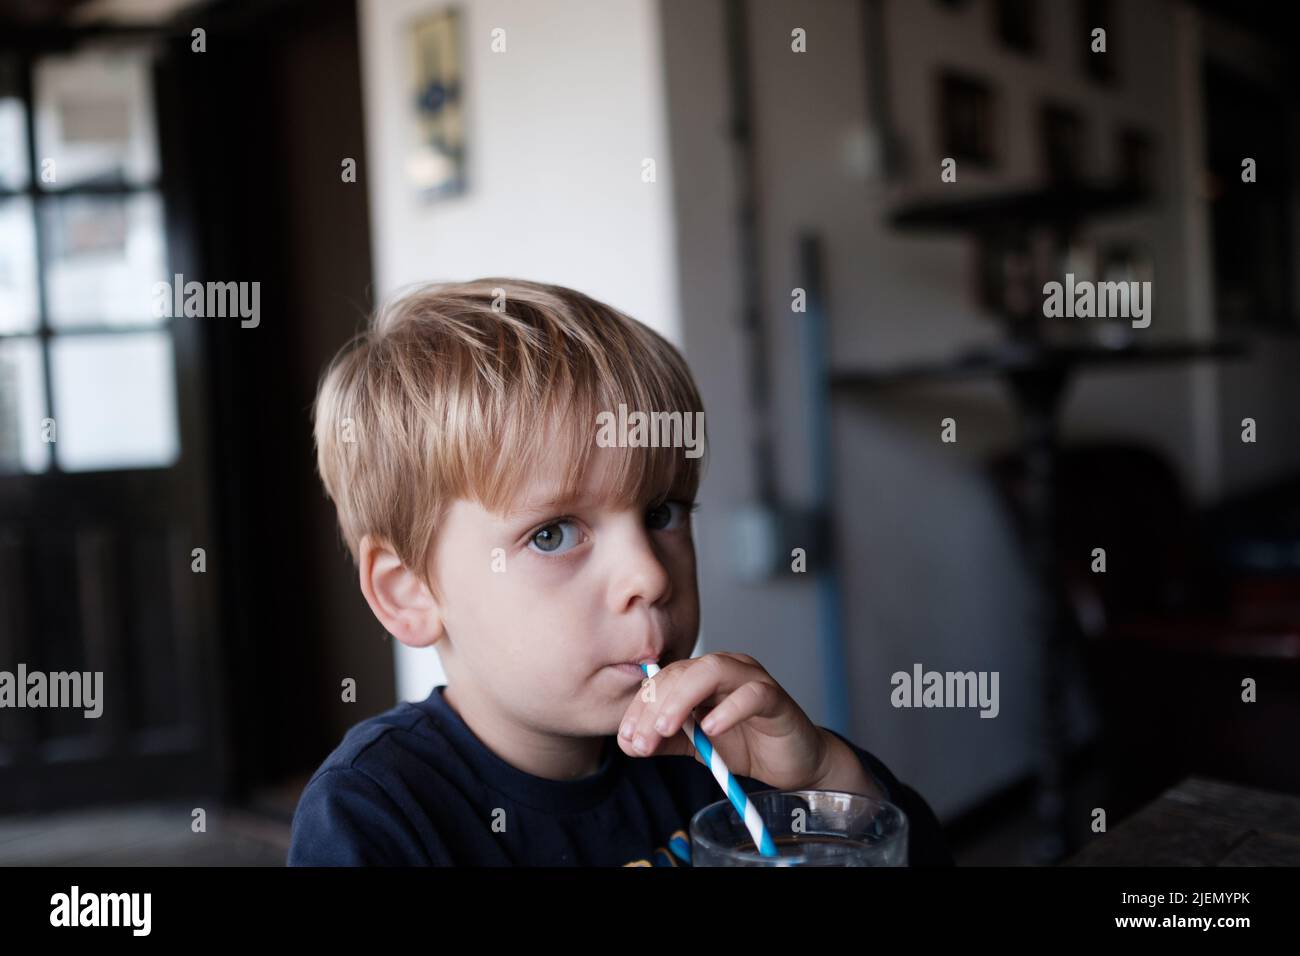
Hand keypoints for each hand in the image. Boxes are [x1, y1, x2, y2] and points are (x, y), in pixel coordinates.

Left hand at [616, 652, 833, 791]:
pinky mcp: (775, 698)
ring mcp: (751, 679)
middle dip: (655, 705)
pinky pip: (752, 694)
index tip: (627, 738)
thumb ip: (666, 740)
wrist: (793, 763)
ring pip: (712, 670)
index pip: (662, 679)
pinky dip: (729, 709)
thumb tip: (630, 743)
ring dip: (683, 698)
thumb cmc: (747, 744)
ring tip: (666, 727)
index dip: (640, 706)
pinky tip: (711, 730)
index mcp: (701, 676)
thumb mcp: (696, 745)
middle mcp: (724, 669)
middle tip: (642, 739)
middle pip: (681, 671)